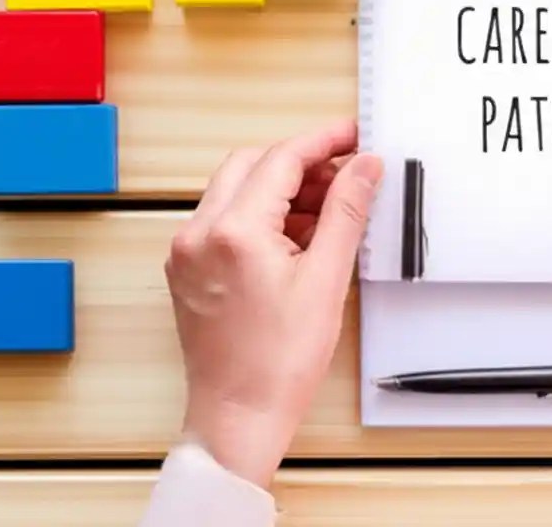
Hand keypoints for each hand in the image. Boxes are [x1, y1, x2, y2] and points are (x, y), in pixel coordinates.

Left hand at [164, 120, 383, 488]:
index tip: (353, 136)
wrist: (239, 414)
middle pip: (252, 165)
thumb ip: (346, 213)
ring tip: (330, 211)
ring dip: (281, 190)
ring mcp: (187, 251)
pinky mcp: (187, 269)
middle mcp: (199, 233)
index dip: (323, 142)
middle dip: (301, 163)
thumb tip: (364, 168)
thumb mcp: (326, 280)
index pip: (281, 160)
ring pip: (236, 190)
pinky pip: (225, 220)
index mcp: (233, 231)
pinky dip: (261, 215)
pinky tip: (299, 236)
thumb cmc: (278, 363)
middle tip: (346, 172)